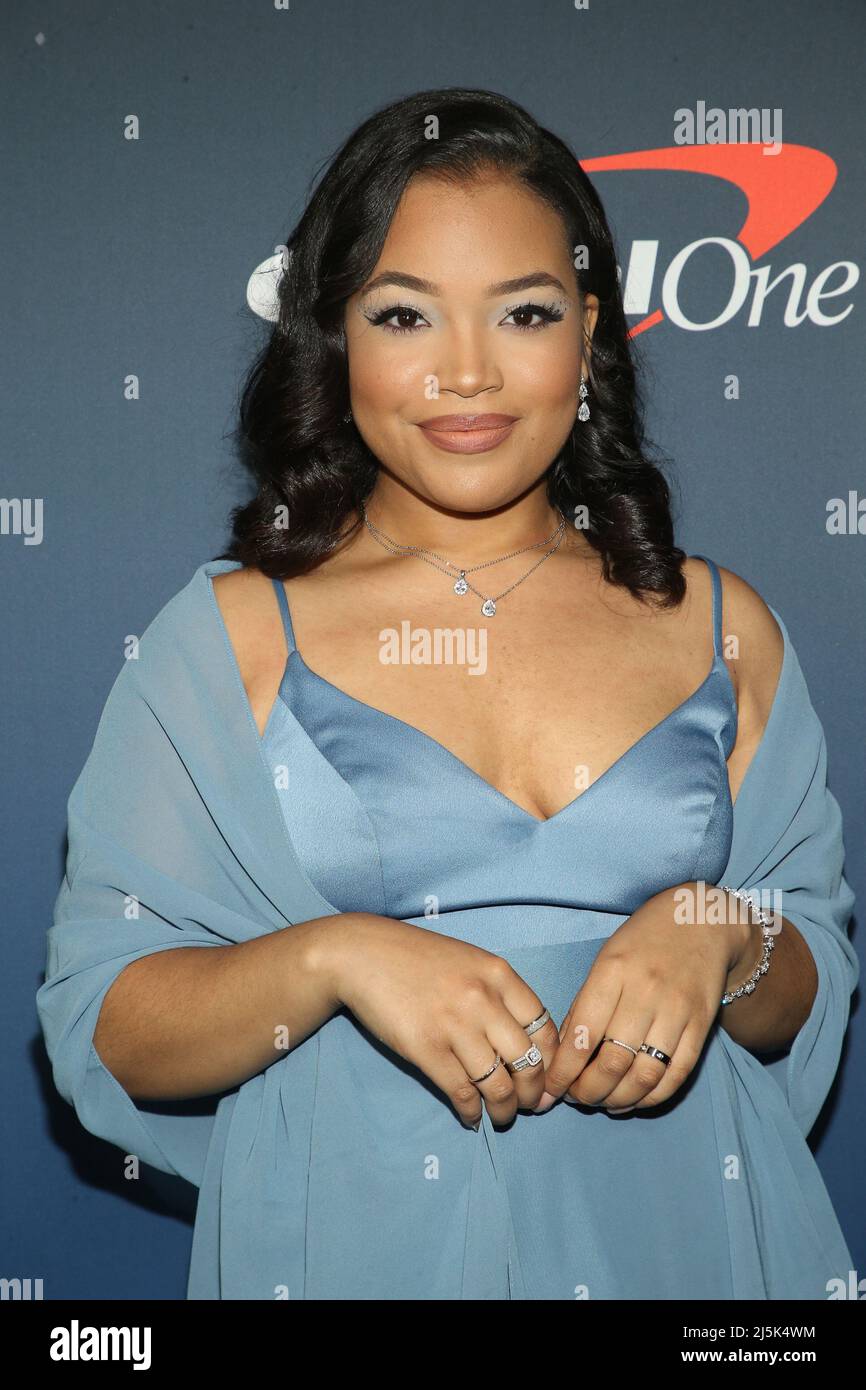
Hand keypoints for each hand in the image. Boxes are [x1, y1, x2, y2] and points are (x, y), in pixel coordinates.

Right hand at [322, 912, 560, 1127]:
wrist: (363, 954)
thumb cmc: (416, 958)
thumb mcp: (469, 962)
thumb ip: (498, 994)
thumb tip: (525, 1043)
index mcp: (499, 975)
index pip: (545, 1028)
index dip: (553, 1062)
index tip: (551, 1080)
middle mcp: (483, 1000)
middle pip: (530, 1062)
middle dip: (534, 1093)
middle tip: (531, 1106)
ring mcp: (455, 1026)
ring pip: (499, 1085)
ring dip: (506, 1110)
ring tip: (503, 1117)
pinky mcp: (426, 1049)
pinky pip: (462, 1092)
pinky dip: (472, 1112)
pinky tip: (472, 1117)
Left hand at [536, 881, 759, 1115]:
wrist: (702, 921)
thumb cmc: (642, 941)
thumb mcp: (605, 960)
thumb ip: (585, 1005)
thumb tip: (563, 1055)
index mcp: (613, 972)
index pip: (582, 1035)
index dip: (563, 1071)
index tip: (551, 1088)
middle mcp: (646, 993)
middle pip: (613, 1062)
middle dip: (588, 1092)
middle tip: (575, 1098)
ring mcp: (677, 1012)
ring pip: (645, 1076)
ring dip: (618, 1100)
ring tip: (601, 1103)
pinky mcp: (702, 1027)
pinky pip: (676, 1075)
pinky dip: (652, 1097)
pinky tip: (633, 1100)